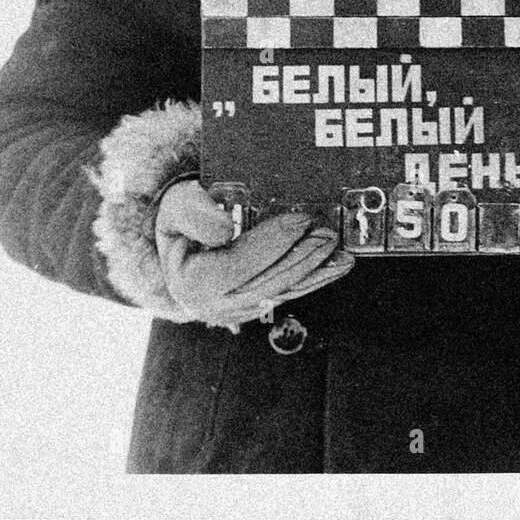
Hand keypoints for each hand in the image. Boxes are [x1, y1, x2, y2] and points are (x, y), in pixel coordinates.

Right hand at [155, 180, 353, 326]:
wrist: (181, 246)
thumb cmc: (181, 221)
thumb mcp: (176, 208)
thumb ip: (193, 213)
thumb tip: (224, 228)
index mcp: (192, 282)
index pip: (239, 265)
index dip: (273, 243)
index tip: (301, 220)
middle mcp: (214, 304)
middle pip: (267, 283)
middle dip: (303, 258)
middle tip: (329, 234)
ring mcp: (235, 311)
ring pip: (281, 294)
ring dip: (316, 274)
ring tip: (343, 256)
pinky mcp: (253, 308)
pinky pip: (286, 295)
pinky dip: (312, 280)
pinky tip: (333, 267)